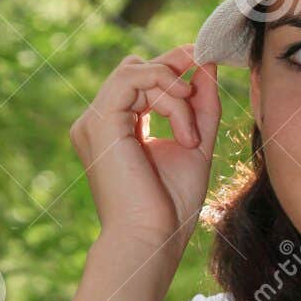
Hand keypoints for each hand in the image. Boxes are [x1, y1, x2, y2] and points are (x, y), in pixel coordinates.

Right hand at [70, 43, 220, 263]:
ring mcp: (94, 121)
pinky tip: (184, 131)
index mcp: (115, 129)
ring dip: (176, 96)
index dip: (171, 66)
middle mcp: (99, 122)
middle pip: (135, 68)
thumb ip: (200, 105)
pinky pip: (134, 78)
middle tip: (202, 81)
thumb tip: (206, 62)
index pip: (139, 80)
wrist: (152, 239)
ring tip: (192, 136)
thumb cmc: (170, 207)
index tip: (203, 60)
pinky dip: (167, 95)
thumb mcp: (194, 144)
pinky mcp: (99, 121)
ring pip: (137, 72)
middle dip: (174, 68)